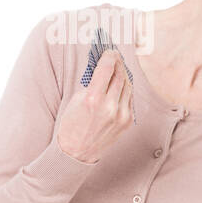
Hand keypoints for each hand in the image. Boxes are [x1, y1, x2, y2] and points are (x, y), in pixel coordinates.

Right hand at [56, 49, 134, 163]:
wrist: (77, 152)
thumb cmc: (72, 124)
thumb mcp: (77, 99)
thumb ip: (93, 84)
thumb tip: (104, 68)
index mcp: (93, 99)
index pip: (106, 69)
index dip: (109, 57)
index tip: (109, 51)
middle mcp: (110, 107)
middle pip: (120, 76)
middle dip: (118, 64)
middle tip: (115, 56)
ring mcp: (122, 115)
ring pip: (127, 87)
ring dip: (123, 75)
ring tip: (118, 68)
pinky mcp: (128, 122)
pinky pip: (129, 99)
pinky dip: (125, 90)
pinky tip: (120, 84)